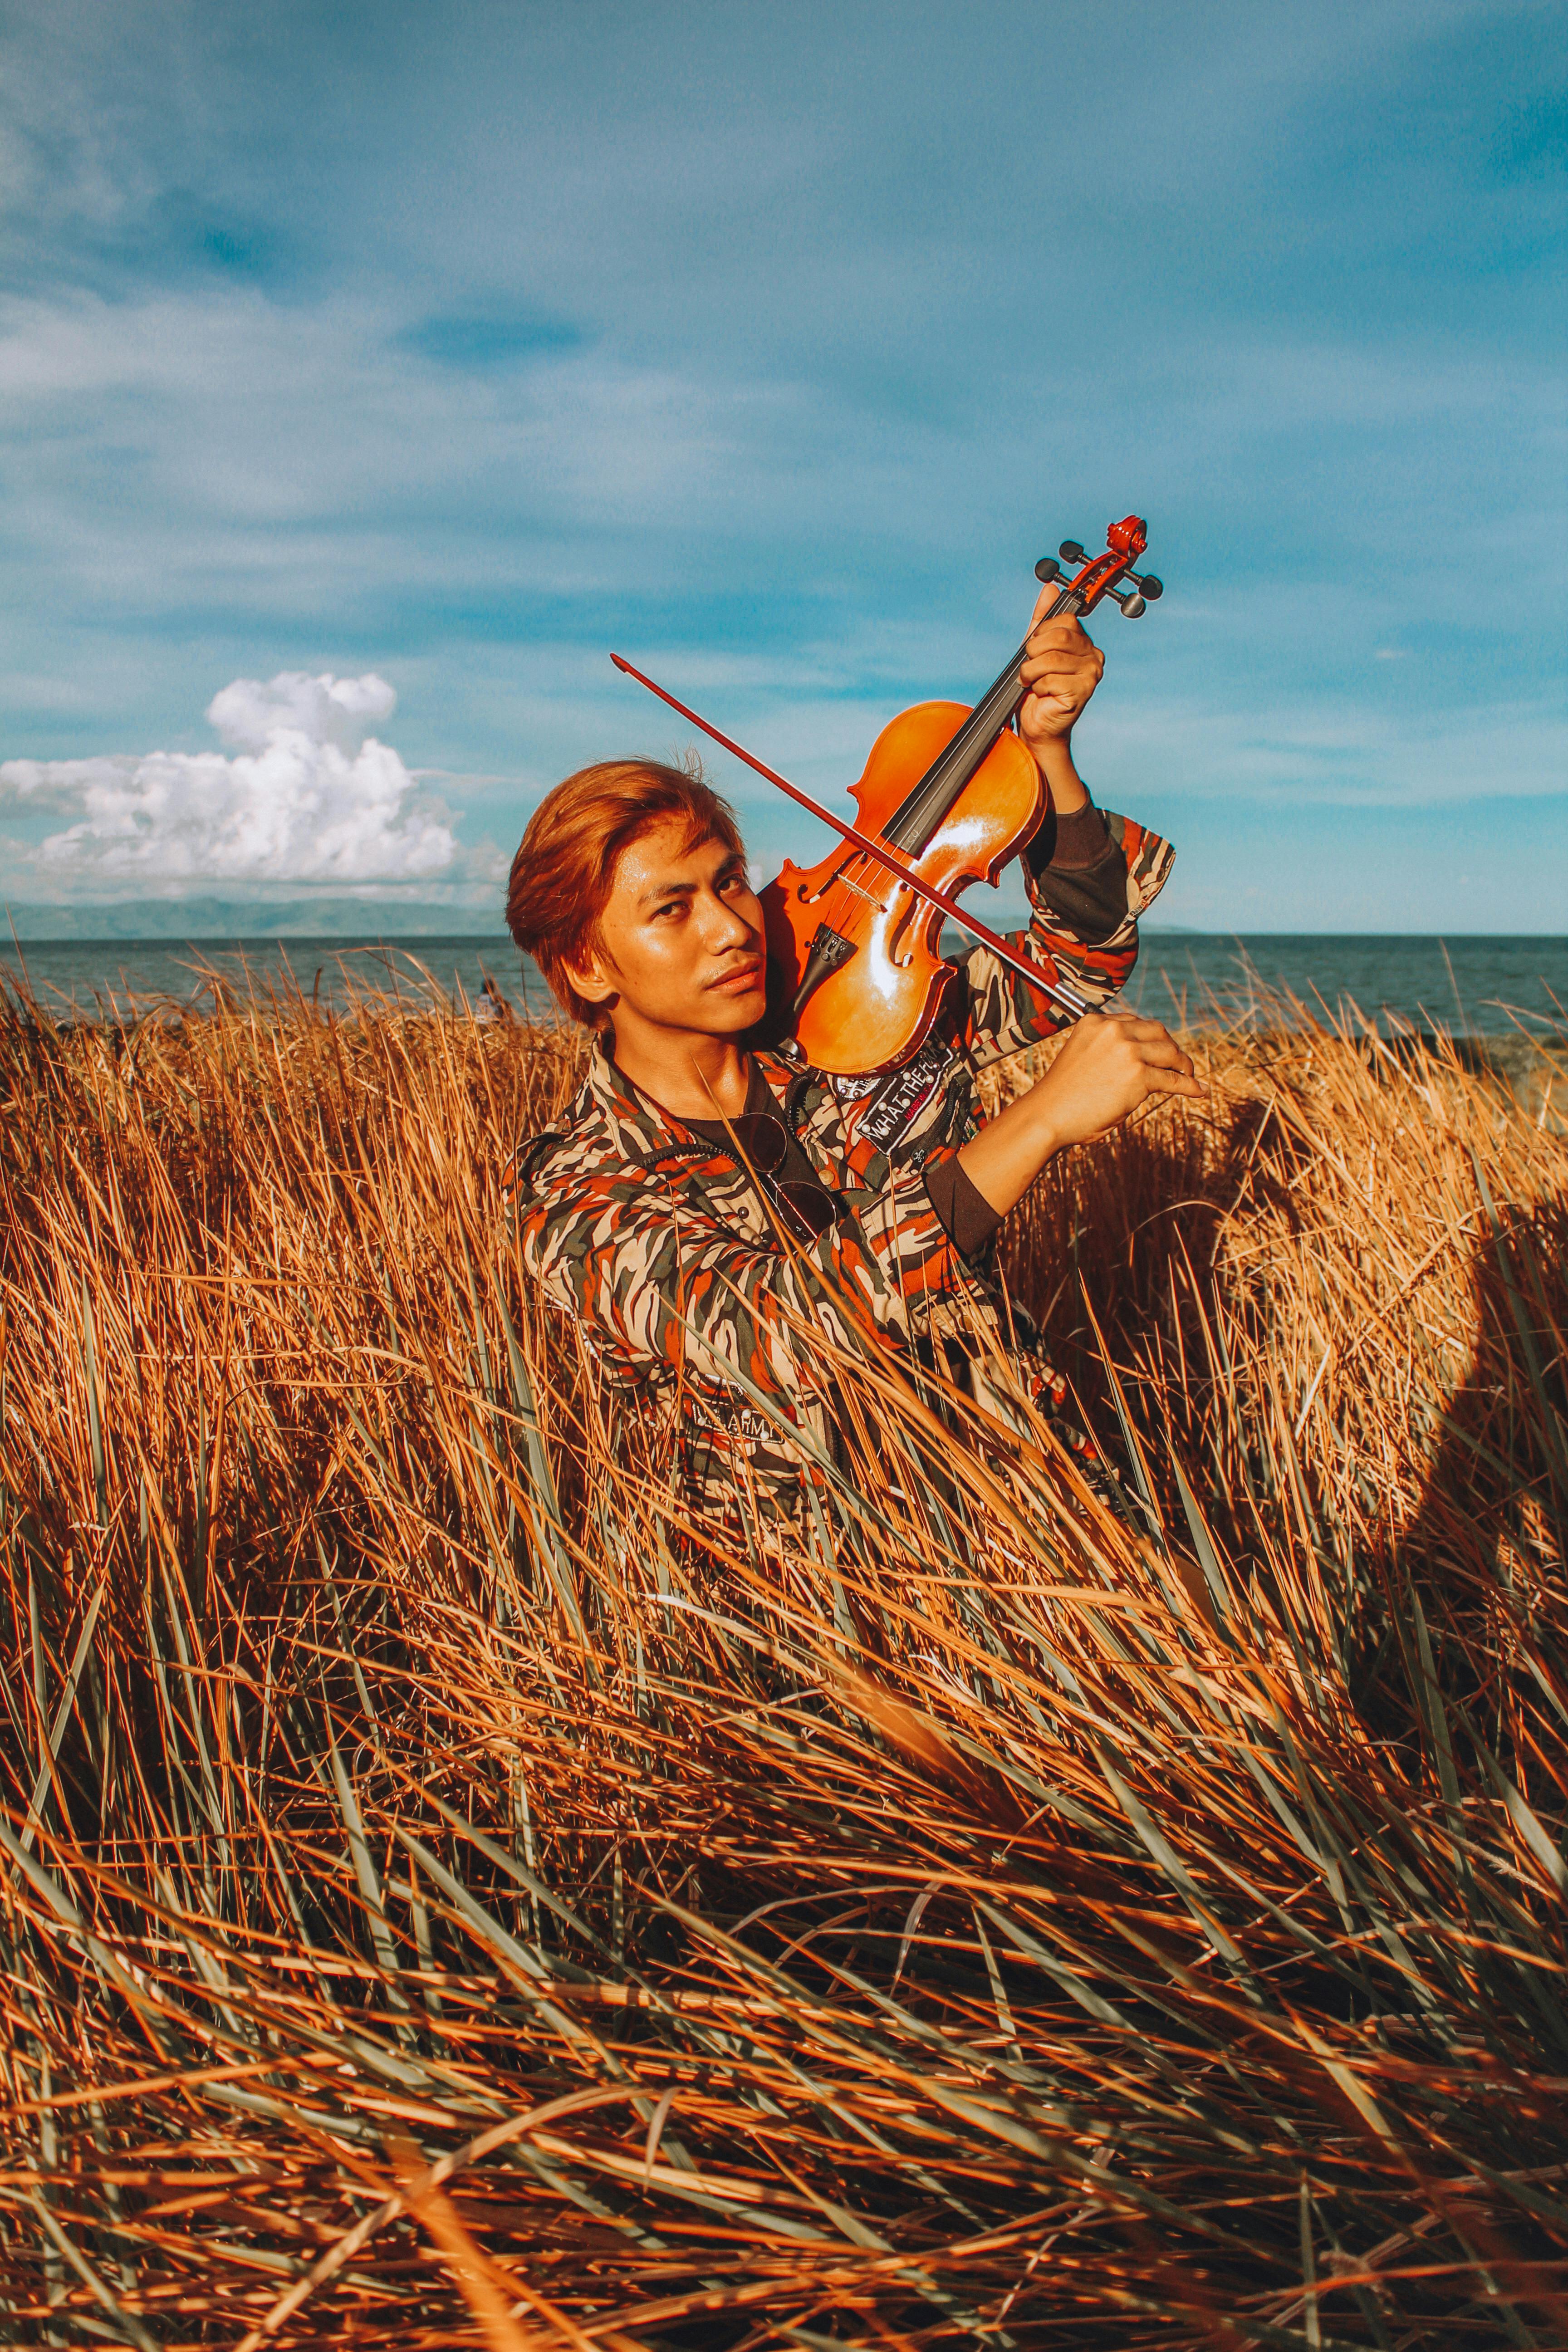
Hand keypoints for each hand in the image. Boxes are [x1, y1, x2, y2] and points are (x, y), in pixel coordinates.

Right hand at [957, 1010, 1201, 1214]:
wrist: (1046, 1116)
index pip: (1135, 1023)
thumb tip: (1141, 1063)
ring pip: (1169, 1053)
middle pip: (1158, 1032)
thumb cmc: (1060, 1097)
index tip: (1159, 1048)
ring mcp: (1127, 1051)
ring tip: (1188, 1076)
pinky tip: (1197, 1090)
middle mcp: (1113, 1030)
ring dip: (1183, 1065)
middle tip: (1179, 1063)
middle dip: (1171, 1047)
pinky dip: (1189, 1085)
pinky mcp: (1139, 1076)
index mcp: (1095, 1022)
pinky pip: (1173, 1080)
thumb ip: (1107, 1051)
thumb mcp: (1082, 1058)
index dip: (1151, 1037)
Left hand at [1017, 580, 1104, 754]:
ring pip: (1051, 659)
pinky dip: (1039, 688)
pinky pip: (1051, 680)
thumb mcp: (1036, 649)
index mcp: (1085, 643)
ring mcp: (1091, 675)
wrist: (1038, 725)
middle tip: (1030, 668)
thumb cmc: (1038, 689)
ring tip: (1032, 682)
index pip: (1065, 620)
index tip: (1034, 650)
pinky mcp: (1083, 692)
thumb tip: (1050, 588)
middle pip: (1059, 637)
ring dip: (1031, 673)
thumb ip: (1042, 619)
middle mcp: (1093, 656)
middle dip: (1034, 653)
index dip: (1041, 633)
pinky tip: (1043, 695)